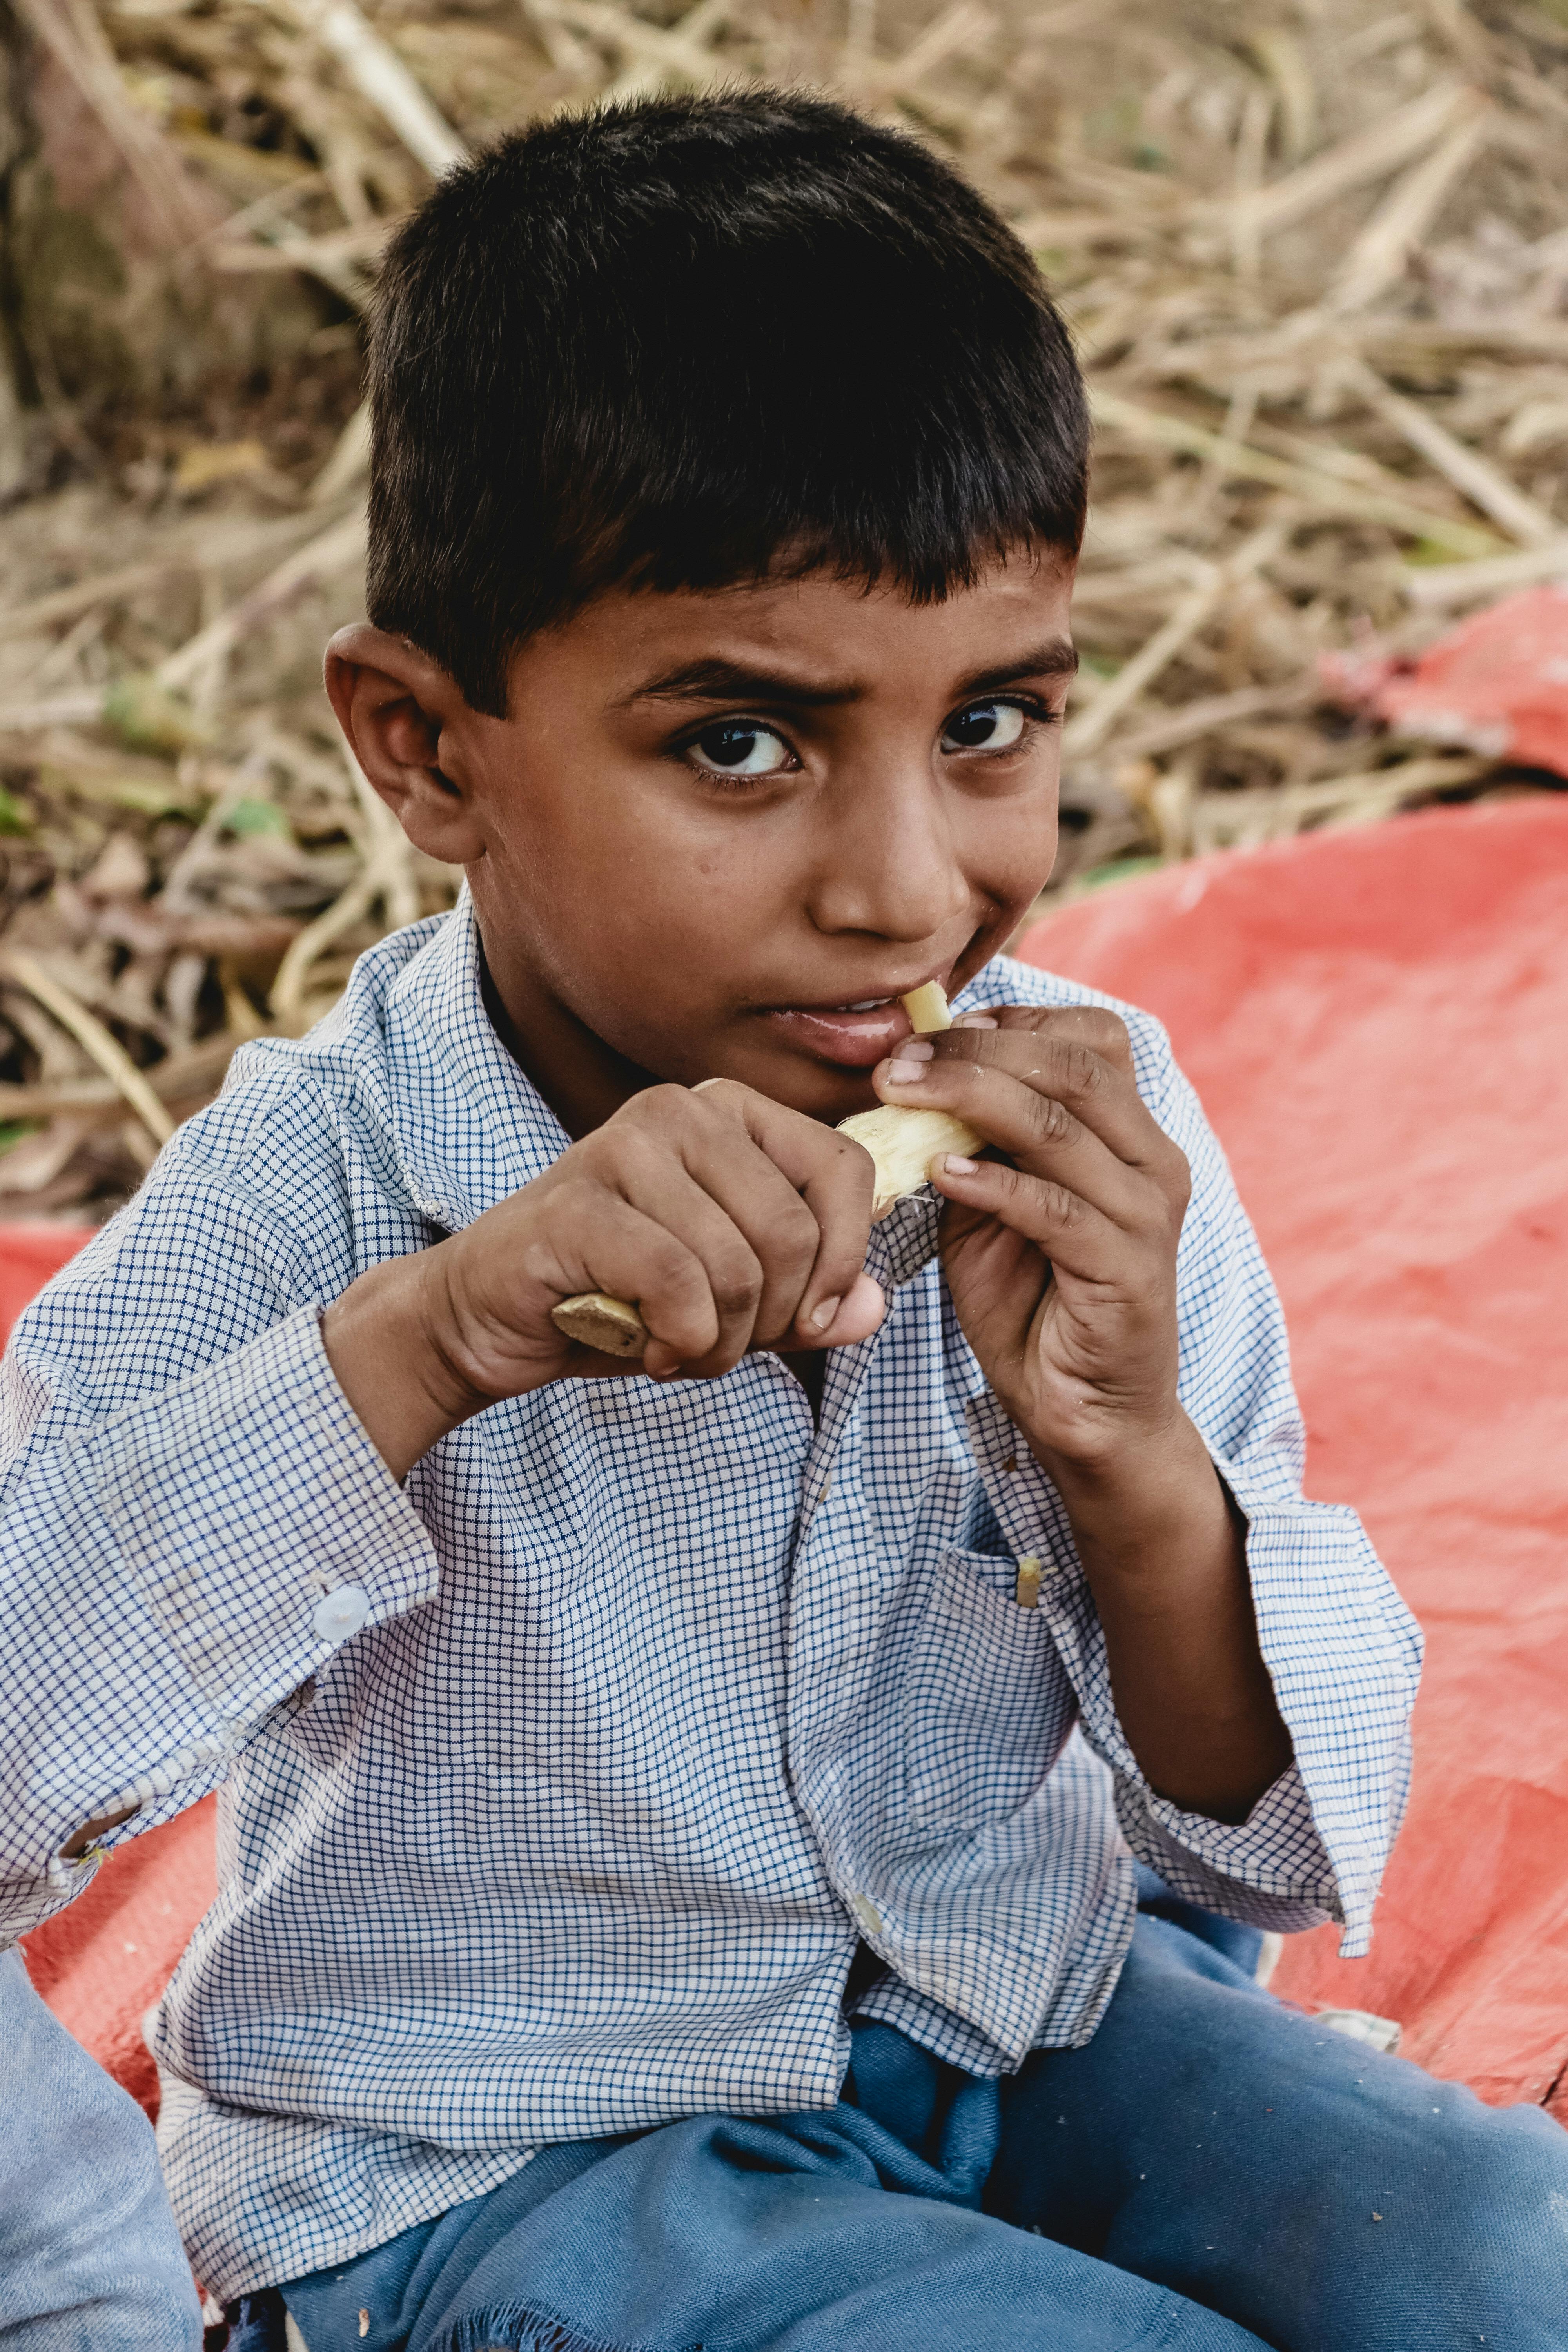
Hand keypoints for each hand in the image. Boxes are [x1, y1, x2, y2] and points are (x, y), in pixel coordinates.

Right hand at [324, 1079, 884, 1477]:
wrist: (489, 1316)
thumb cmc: (618, 1297)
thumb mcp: (736, 1300)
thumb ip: (812, 1302)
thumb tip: (876, 1308)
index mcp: (731, 1112)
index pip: (844, 1171)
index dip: (843, 1263)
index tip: (805, 1320)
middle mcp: (681, 1110)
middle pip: (794, 1230)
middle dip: (772, 1318)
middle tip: (723, 1343)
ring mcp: (623, 1146)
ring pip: (738, 1264)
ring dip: (721, 1340)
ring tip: (679, 1347)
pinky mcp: (577, 1203)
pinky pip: (678, 1284)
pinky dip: (678, 1340)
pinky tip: (648, 1347)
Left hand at [877, 1009, 1292, 1819]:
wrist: (1084, 1411)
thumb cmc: (1032, 1301)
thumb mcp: (991, 1206)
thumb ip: (973, 1144)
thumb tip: (916, 1078)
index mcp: (1130, 1133)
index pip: (1091, 1036)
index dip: (1012, 1022)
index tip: (931, 1033)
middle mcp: (1153, 1160)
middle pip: (1074, 1063)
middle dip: (977, 1052)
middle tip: (898, 1064)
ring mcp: (1146, 1214)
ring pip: (1063, 1123)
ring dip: (973, 1098)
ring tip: (903, 1096)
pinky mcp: (1127, 1270)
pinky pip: (1057, 1207)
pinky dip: (994, 1183)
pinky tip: (941, 1175)